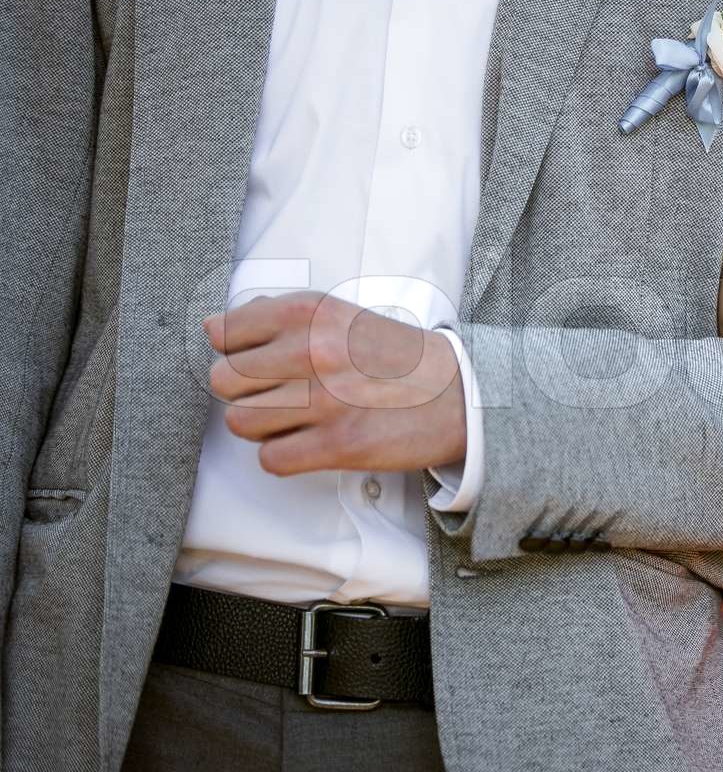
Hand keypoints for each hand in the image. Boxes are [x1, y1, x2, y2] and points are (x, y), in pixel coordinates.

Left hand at [204, 291, 466, 475]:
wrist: (458, 395)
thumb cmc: (395, 358)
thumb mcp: (341, 316)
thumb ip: (280, 316)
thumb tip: (216, 328)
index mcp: (309, 312)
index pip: (223, 333)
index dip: (236, 352)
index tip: (261, 361)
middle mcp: (312, 350)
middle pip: (223, 381)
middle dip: (245, 393)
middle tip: (281, 395)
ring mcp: (324, 399)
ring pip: (240, 422)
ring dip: (262, 427)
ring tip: (297, 419)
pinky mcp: (338, 444)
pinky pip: (270, 459)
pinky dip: (284, 456)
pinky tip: (310, 443)